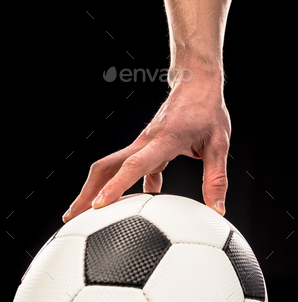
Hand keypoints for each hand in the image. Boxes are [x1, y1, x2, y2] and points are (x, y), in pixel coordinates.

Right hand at [63, 72, 229, 221]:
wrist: (197, 83)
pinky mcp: (146, 146)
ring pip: (111, 166)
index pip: (135, 165)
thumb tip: (216, 209)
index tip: (98, 206)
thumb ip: (217, 177)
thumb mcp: (220, 144)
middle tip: (73, 218)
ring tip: (84, 215)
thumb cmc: (208, 111)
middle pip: (108, 167)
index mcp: (164, 140)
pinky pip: (128, 167)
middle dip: (88, 192)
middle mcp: (146, 141)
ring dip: (96, 188)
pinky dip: (122, 185)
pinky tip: (126, 205)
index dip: (117, 186)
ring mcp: (143, 143)